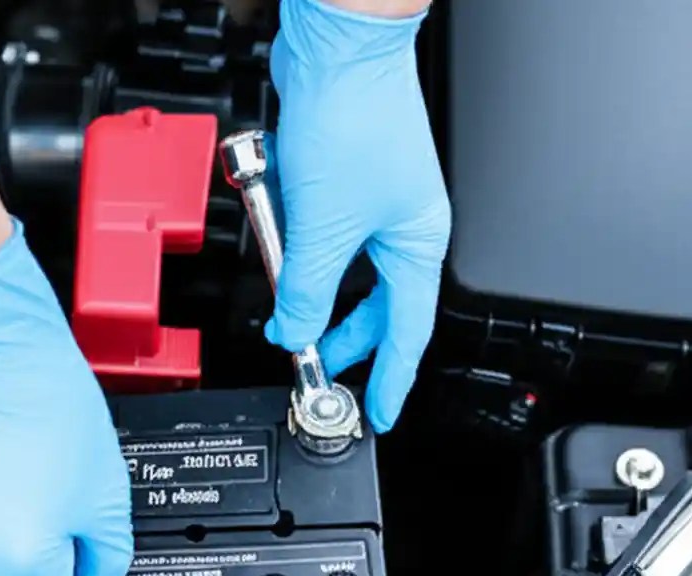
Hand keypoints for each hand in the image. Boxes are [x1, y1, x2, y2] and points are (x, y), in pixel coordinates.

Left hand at [268, 0, 450, 431]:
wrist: (336, 47)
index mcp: (417, 242)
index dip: (391, 377)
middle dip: (338, 332)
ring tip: (281, 286)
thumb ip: (306, 288)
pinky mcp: (335, 175)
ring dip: (304, 274)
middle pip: (370, 301)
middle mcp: (398, 222)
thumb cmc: (356, 118)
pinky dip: (292, 233)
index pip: (407, 330)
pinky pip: (313, 224)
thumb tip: (294, 330)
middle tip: (315, 361)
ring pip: (335, 260)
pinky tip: (274, 223)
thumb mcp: (324, 226)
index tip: (380, 411)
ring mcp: (367, 198)